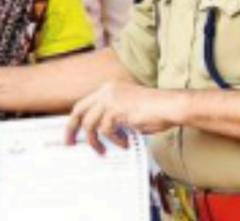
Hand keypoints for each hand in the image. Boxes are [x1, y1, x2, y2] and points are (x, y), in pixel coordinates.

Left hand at [66, 82, 187, 154]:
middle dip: (71, 128)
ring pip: (90, 124)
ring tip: (102, 151)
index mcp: (108, 88)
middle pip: (78, 110)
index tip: (71, 131)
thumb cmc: (155, 109)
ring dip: (96, 141)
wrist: (170, 106)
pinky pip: (107, 131)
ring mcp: (110, 100)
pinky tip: (124, 143)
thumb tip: (99, 134)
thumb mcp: (127, 110)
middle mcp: (107, 91)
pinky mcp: (116, 111)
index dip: (76, 119)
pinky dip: (114, 141)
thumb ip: (112, 118)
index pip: (84, 103)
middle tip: (68, 143)